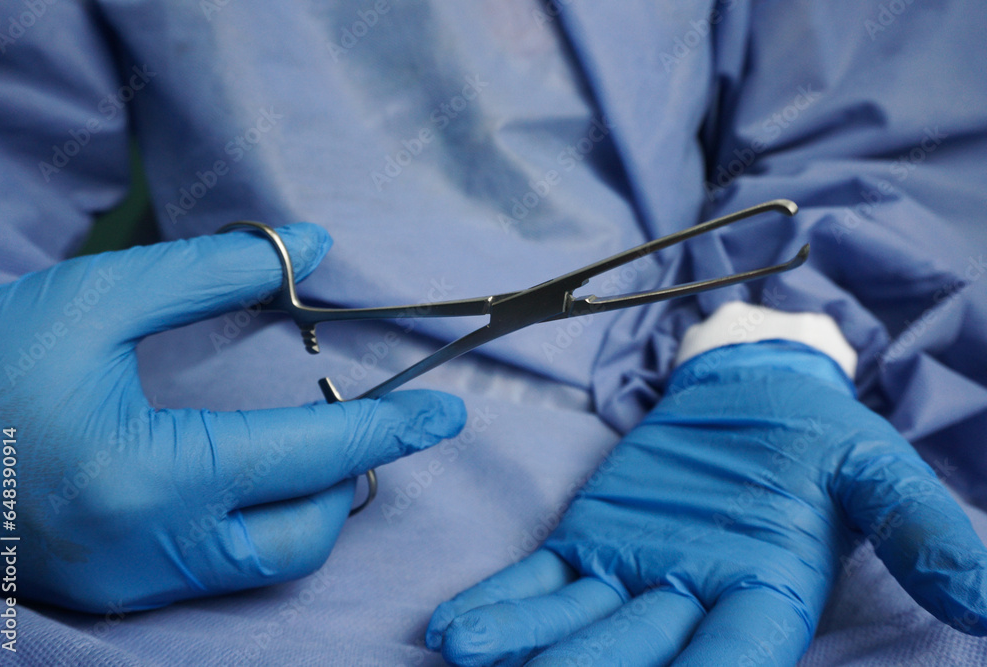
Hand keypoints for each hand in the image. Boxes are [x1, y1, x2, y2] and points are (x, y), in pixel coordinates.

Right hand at [0, 223, 464, 611]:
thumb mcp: (100, 295)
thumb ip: (217, 270)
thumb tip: (312, 244)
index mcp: (151, 477)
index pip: (310, 454)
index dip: (388, 429)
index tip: (447, 412)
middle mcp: (150, 551)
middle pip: (304, 533)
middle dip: (346, 477)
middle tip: (353, 419)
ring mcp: (131, 585)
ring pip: (267, 563)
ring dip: (305, 506)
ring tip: (302, 445)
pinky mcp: (115, 593)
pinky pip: (220, 571)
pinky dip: (254, 524)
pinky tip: (246, 478)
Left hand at [427, 341, 986, 664]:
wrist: (754, 395)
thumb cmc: (820, 443)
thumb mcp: (875, 474)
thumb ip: (918, 531)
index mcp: (770, 597)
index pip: (736, 660)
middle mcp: (694, 604)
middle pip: (639, 659)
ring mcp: (632, 578)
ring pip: (576, 630)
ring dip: (524, 652)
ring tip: (468, 657)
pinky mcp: (588, 545)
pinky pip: (542, 585)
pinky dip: (502, 609)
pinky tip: (456, 631)